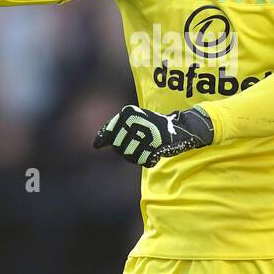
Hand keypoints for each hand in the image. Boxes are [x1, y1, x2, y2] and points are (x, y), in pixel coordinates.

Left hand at [93, 104, 213, 167]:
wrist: (178, 128)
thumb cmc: (152, 125)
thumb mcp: (132, 122)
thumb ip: (114, 130)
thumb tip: (95, 144)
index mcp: (128, 113)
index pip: (109, 131)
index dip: (102, 139)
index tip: (96, 145)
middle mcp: (134, 122)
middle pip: (118, 147)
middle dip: (126, 150)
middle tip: (138, 145)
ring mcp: (143, 134)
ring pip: (129, 156)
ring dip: (137, 156)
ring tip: (147, 147)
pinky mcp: (154, 145)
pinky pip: (143, 161)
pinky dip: (149, 159)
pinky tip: (154, 151)